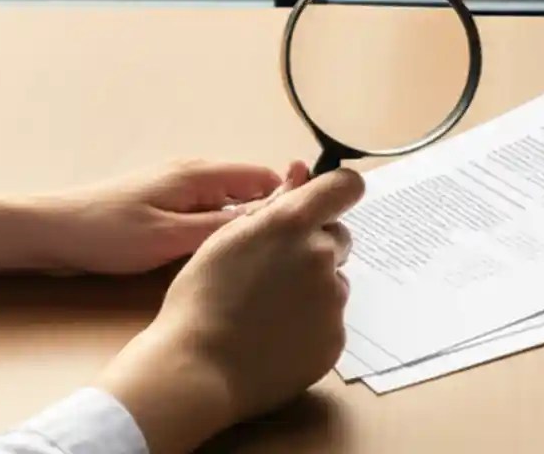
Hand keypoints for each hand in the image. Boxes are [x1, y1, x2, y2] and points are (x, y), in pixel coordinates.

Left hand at [0, 159, 282, 283]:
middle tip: (286, 255)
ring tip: (259, 262)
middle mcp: (195, 175)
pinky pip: (210, 217)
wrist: (47, 232)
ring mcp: (180, 191)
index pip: (266, 177)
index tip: (307, 232)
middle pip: (253, 191)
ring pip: (232, 207)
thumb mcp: (169, 238)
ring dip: (245, 230)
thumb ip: (224, 228)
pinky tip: (223, 262)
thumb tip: (275, 220)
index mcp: (200, 174)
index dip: (292, 200)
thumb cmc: (104, 233)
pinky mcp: (166, 208)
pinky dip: (221, 235)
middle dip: (272, 218)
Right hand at [97, 162, 362, 453]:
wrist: (197, 369)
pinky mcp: (336, 337)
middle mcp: (321, 256)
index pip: (345, 186)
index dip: (336, 192)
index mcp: (292, 224)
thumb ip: (272, 206)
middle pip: (338, 238)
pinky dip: (311, 325)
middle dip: (315, 247)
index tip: (325, 204)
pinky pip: (330, 319)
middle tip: (275, 272)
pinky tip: (275, 337)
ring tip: (268, 311)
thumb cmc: (201, 299)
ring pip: (333, 282)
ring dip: (312, 288)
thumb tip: (301, 174)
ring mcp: (333, 299)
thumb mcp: (226, 239)